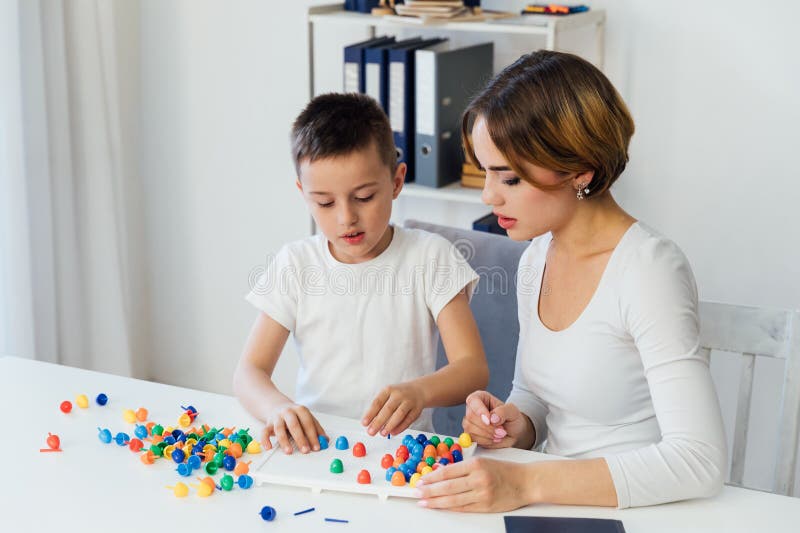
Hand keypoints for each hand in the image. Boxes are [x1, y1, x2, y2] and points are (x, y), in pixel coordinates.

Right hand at [262, 402, 326, 453]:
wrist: (276, 405)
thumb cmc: (294, 415)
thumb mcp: (306, 418)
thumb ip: (316, 429)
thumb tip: (325, 440)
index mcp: (301, 410)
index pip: (308, 422)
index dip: (313, 435)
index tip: (316, 447)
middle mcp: (288, 412)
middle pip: (294, 424)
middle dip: (300, 438)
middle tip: (305, 450)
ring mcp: (277, 417)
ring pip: (279, 428)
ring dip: (284, 440)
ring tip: (289, 451)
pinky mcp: (268, 423)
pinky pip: (264, 431)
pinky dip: (265, 439)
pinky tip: (269, 447)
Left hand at [362, 382, 425, 436]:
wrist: (419, 390)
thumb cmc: (398, 395)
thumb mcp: (388, 396)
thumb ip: (379, 408)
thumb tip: (369, 423)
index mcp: (388, 390)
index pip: (377, 402)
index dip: (370, 413)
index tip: (364, 423)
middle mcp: (399, 395)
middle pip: (388, 409)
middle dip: (378, 422)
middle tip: (371, 432)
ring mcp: (409, 401)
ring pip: (399, 414)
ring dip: (390, 425)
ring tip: (382, 434)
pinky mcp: (417, 409)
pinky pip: (408, 420)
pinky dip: (400, 427)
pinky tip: (393, 432)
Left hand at [414, 457, 533, 511]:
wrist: (526, 481)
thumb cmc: (505, 470)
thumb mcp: (483, 461)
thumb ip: (463, 467)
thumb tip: (441, 473)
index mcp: (476, 464)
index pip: (448, 471)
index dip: (432, 477)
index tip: (421, 480)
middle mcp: (478, 479)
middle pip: (448, 486)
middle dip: (429, 490)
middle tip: (417, 492)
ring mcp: (482, 494)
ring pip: (453, 499)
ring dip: (436, 501)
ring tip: (424, 502)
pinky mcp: (486, 506)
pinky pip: (463, 508)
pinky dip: (450, 508)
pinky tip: (441, 507)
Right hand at [462, 390, 532, 448]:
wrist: (513, 432)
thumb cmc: (512, 418)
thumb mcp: (512, 411)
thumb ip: (503, 411)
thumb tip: (492, 418)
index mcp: (480, 397)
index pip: (473, 400)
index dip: (479, 410)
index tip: (489, 421)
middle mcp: (472, 409)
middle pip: (471, 417)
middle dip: (487, 427)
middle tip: (501, 431)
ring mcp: (470, 422)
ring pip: (470, 429)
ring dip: (487, 435)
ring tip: (500, 435)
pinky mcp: (471, 435)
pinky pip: (472, 439)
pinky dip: (485, 441)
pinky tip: (494, 439)